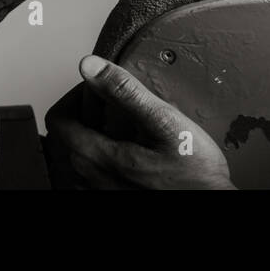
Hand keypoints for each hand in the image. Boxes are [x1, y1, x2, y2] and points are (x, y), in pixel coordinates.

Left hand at [44, 54, 235, 189]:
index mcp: (99, 157)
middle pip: (62, 138)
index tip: (97, 89)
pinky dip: (91, 158)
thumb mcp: (166, 122)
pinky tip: (115, 151)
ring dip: (84, 137)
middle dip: (80, 114)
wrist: (211, 204)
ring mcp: (99, 194)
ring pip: (71, 160)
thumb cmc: (195, 174)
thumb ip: (126, 92)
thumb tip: (90, 66)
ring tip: (111, 127)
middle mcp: (92, 181)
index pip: (58, 119)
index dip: (73, 96)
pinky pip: (84, 178)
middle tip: (108, 104)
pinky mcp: (111, 199)